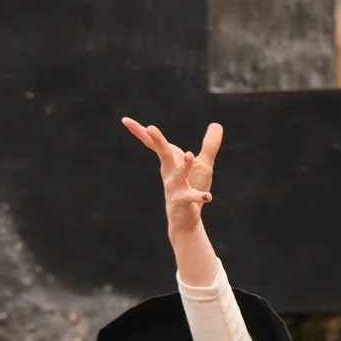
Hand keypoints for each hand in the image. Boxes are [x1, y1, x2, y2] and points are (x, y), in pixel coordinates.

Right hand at [123, 116, 221, 235]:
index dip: (140, 131)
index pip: (154, 144)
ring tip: (189, 154)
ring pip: (177, 174)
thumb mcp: (203, 165)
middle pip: (163, 153)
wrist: (185, 220)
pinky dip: (199, 196)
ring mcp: (174, 187)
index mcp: (171, 161)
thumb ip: (209, 145)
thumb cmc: (190, 189)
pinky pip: (190, 197)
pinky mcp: (182, 202)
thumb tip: (216, 124)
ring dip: (183, 166)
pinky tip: (208, 196)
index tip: (124, 120)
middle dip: (157, 140)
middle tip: (150, 127)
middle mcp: (169, 172)